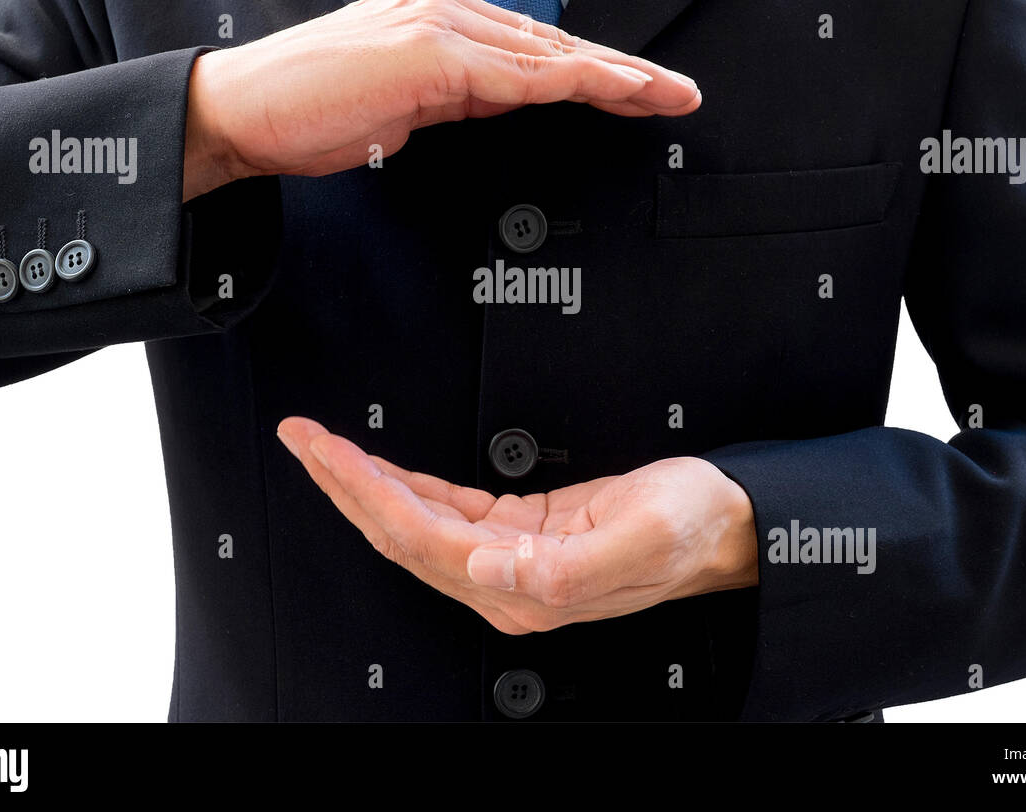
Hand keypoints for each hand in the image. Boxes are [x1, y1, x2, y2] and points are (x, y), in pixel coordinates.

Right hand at [183, 0, 701, 199]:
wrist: (239, 111)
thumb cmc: (306, 110)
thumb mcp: (402, 104)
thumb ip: (456, 95)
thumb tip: (503, 100)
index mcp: (437, 17)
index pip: (534, 47)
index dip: (594, 70)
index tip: (640, 91)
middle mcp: (443, 8)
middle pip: (555, 44)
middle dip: (625, 71)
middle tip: (681, 93)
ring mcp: (437, 25)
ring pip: (550, 54)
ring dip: (619, 76)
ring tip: (670, 96)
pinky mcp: (428, 54)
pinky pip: (519, 74)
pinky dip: (575, 84)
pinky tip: (618, 93)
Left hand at [276, 417, 756, 634]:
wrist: (724, 522)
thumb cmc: (691, 528)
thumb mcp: (642, 540)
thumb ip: (565, 567)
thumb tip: (488, 567)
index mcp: (527, 589)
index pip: (421, 539)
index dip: (367, 494)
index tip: (328, 451)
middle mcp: (507, 581)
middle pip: (401, 533)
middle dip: (345, 484)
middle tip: (302, 437)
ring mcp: (510, 560)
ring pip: (415, 522)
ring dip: (366, 482)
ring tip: (323, 444)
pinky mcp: (520, 533)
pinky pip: (447, 509)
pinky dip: (406, 484)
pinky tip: (381, 466)